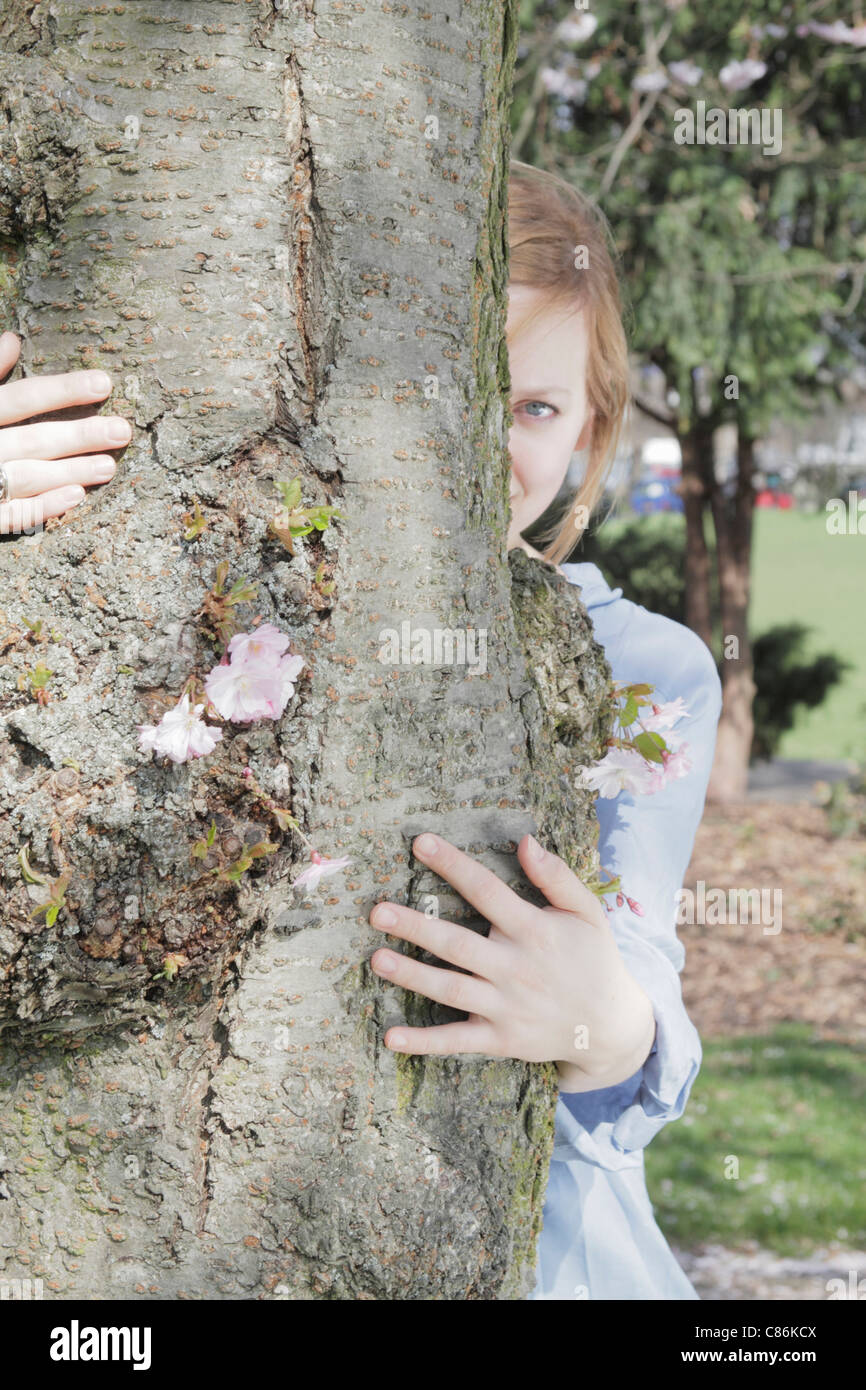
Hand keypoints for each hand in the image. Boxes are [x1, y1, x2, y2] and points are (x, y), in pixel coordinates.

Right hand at [0, 331, 130, 535]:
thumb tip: (12, 339)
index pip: (21, 397)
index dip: (62, 390)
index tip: (104, 382)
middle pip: (32, 439)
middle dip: (80, 435)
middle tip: (122, 430)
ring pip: (27, 477)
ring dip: (71, 472)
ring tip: (109, 467)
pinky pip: (10, 515)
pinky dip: (42, 507)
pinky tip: (75, 499)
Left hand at [369, 832, 656, 1088]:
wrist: (610, 1026)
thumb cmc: (593, 958)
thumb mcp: (587, 912)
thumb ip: (557, 876)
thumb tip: (526, 841)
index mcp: (534, 931)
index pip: (487, 891)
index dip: (453, 865)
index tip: (420, 843)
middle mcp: (516, 968)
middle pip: (458, 944)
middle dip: (417, 927)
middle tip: (378, 911)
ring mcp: (506, 1007)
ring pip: (452, 989)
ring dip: (413, 975)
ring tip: (377, 959)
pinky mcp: (500, 1039)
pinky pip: (457, 1041)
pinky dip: (425, 1042)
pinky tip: (391, 1037)